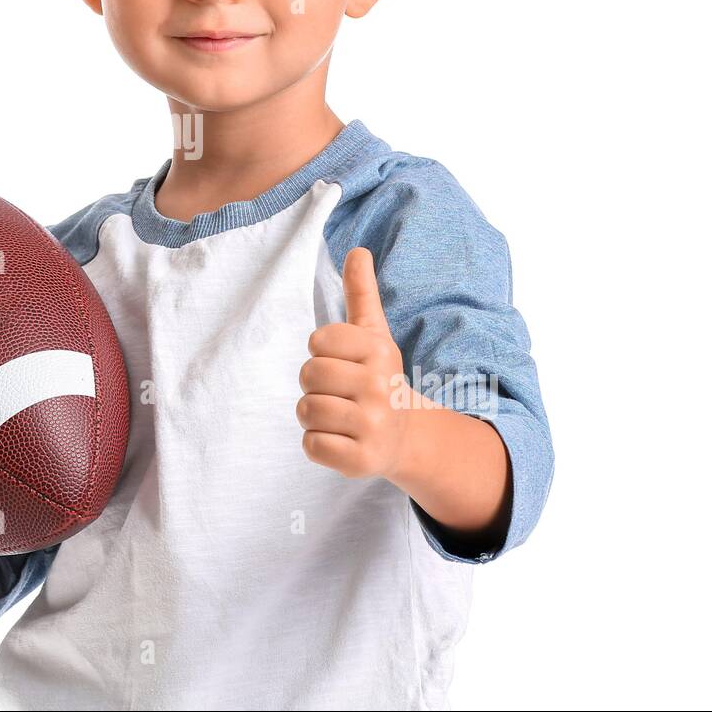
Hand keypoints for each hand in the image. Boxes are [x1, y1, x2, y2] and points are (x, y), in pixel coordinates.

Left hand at [296, 246, 416, 479]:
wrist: (404, 436)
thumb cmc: (376, 377)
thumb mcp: (372, 334)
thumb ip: (361, 292)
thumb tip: (357, 250)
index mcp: (380, 352)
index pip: (318, 341)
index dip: (322, 352)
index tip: (343, 361)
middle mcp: (381, 388)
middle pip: (309, 375)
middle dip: (314, 384)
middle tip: (339, 392)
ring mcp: (373, 427)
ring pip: (307, 410)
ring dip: (312, 414)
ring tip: (338, 414)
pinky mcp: (362, 461)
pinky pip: (312, 445)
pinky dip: (317, 443)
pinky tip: (340, 439)